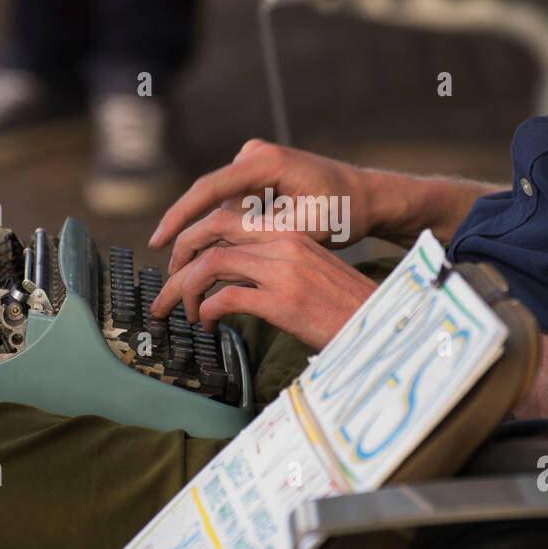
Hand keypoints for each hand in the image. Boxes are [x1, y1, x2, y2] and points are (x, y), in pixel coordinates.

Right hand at [149, 139, 383, 257]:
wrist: (365, 197)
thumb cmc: (343, 211)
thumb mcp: (304, 228)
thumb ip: (261, 236)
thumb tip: (221, 255)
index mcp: (265, 162)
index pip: (208, 189)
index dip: (179, 218)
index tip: (158, 241)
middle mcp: (254, 156)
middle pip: (208, 199)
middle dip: (191, 236)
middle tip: (171, 273)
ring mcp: (254, 163)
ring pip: (220, 207)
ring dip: (210, 237)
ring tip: (197, 273)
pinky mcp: (256, 175)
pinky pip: (232, 205)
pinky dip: (226, 230)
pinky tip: (227, 257)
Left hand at [149, 233, 377, 350]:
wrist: (384, 327)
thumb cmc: (346, 307)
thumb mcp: (310, 273)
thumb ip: (274, 264)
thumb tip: (233, 279)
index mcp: (290, 233)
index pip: (226, 221)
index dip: (194, 242)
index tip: (179, 267)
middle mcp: (285, 244)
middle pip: (211, 236)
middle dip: (178, 264)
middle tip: (163, 294)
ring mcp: (284, 272)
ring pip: (211, 265)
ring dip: (185, 291)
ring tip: (179, 313)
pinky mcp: (284, 302)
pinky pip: (226, 299)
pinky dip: (206, 312)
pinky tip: (208, 326)